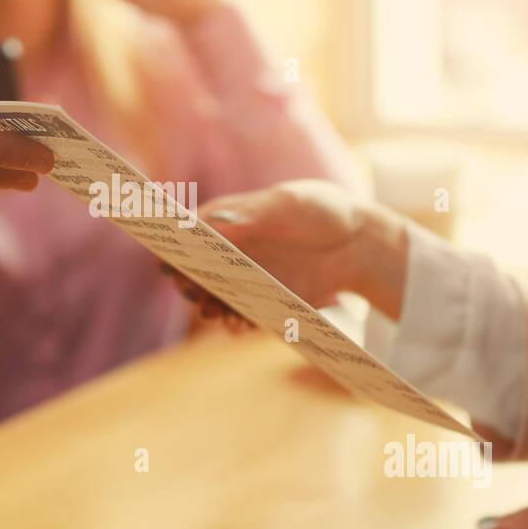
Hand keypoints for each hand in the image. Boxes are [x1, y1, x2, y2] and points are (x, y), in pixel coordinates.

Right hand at [169, 181, 407, 320]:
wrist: (358, 246)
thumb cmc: (323, 212)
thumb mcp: (291, 204)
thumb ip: (254, 213)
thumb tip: (215, 222)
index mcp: (226, 218)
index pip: (186, 232)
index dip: (172, 247)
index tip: (169, 263)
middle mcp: (228, 250)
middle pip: (192, 270)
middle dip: (189, 284)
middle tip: (196, 293)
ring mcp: (243, 277)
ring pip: (212, 297)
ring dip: (210, 307)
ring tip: (219, 314)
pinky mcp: (261, 301)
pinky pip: (237, 316)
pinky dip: (235, 322)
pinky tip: (241, 325)